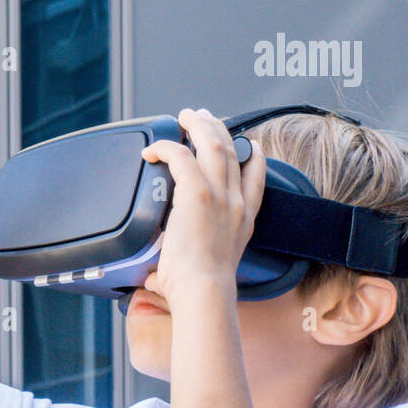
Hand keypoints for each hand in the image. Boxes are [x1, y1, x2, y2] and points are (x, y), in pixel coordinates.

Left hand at [140, 108, 266, 306]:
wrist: (205, 292)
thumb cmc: (200, 290)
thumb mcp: (205, 270)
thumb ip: (183, 265)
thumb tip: (151, 279)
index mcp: (244, 220)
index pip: (256, 178)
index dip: (254, 156)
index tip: (249, 145)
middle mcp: (236, 203)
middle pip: (232, 151)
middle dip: (216, 128)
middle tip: (201, 118)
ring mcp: (220, 195)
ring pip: (212, 143)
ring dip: (197, 125)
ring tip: (184, 116)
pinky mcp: (197, 193)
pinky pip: (181, 155)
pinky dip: (165, 147)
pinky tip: (152, 150)